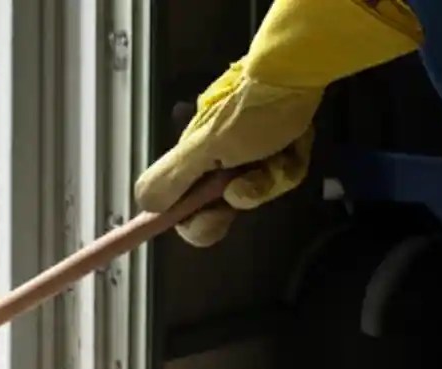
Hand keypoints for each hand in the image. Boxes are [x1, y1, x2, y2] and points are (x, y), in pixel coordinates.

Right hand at [135, 0, 422, 247]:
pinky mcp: (277, 149)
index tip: (218, 217)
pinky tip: (294, 144)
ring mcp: (248, 156)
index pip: (183, 212)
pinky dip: (290, 163)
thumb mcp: (207, 146)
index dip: (199, 222)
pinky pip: (281, 174)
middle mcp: (216, 161)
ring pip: (259, 190)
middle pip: (226, 206)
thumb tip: (144, 204)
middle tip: (257, 178)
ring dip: (273, 177)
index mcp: (191, 162)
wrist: (297, 74)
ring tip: (280, 152)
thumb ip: (173, 178)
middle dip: (247, 194)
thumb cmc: (250, 110)